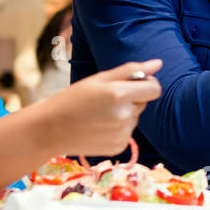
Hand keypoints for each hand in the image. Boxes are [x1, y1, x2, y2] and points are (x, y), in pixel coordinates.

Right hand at [38, 59, 161, 156]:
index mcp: (119, 94)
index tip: (136, 82)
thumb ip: (131, 70)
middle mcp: (124, 115)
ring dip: (124, 113)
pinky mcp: (119, 146)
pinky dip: (118, 128)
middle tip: (105, 100)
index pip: (154, 88)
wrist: (50, 130)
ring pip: (135, 117)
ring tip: (98, 114)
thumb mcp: (99, 79)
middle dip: (131, 98)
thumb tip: (159, 64)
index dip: (148, 83)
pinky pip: (128, 132)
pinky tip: (98, 127)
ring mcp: (123, 133)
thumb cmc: (73, 99)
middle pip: (144, 102)